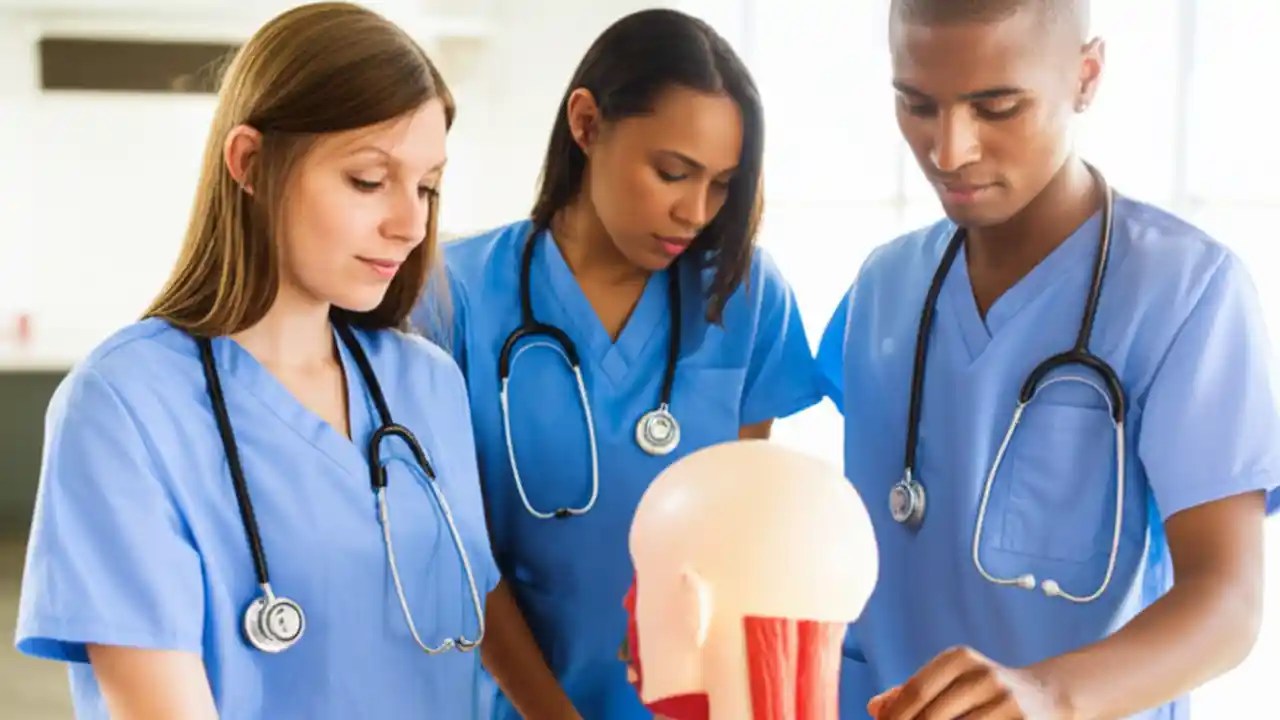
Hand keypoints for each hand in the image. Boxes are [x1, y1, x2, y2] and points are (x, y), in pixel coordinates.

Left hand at [867, 647, 1071, 719]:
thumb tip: (874, 708)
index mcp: (960, 659)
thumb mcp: (950, 681)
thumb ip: (909, 693)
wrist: (1047, 697)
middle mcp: (984, 676)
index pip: (916, 691)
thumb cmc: (983, 692)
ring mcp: (1007, 703)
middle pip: (932, 717)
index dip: (895, 716)